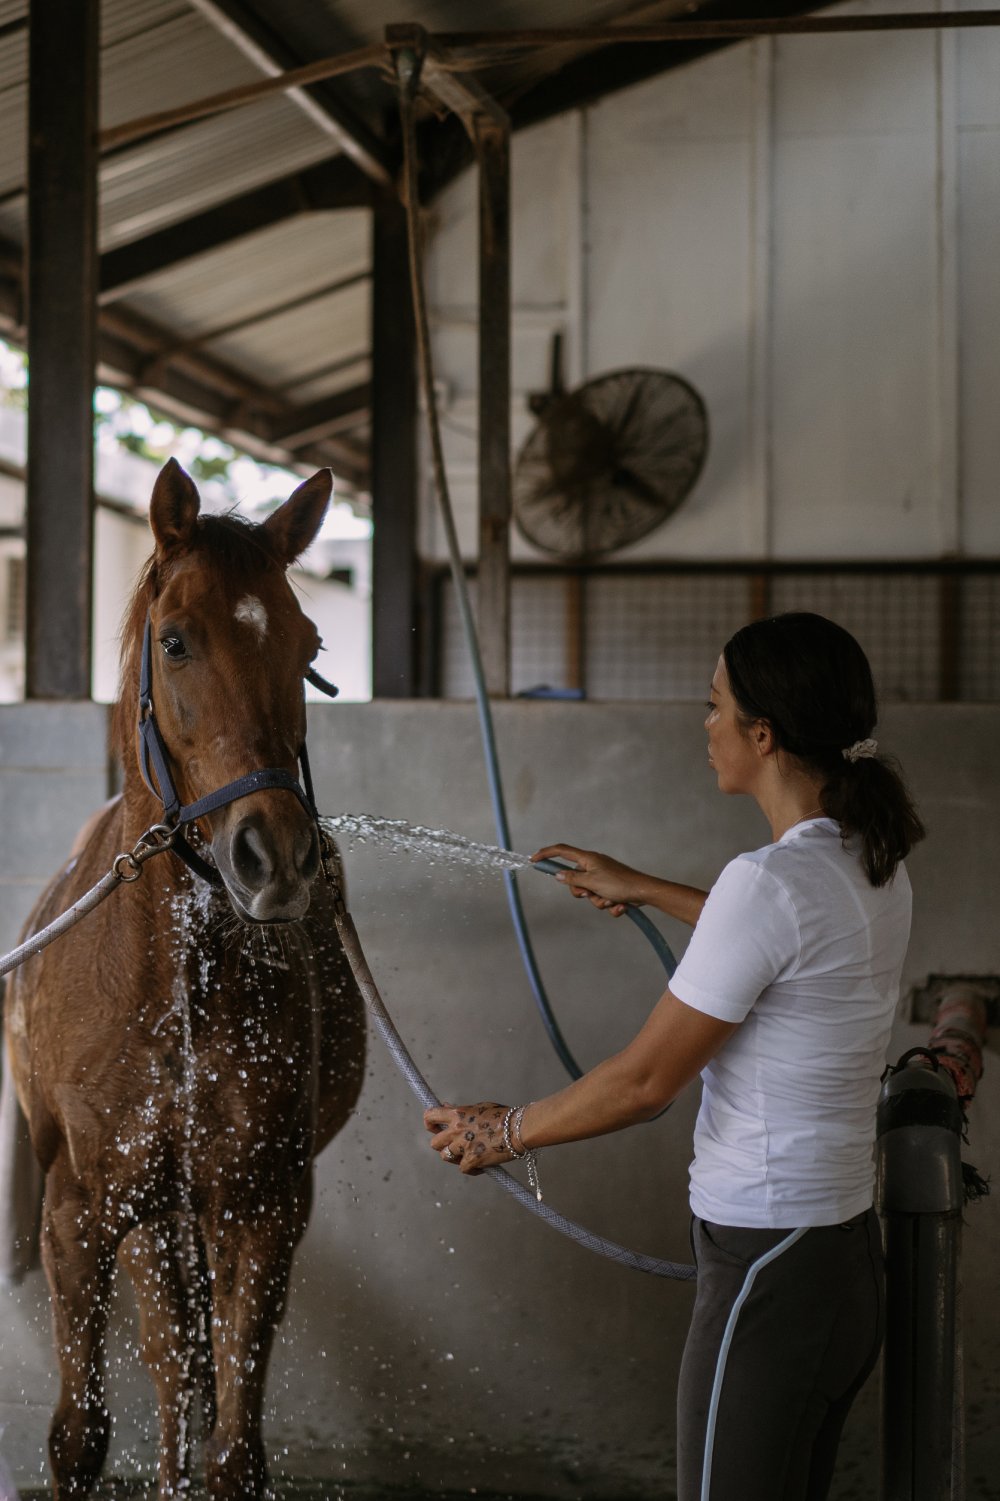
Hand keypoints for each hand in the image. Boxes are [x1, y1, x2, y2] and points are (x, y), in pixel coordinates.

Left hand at [424, 1102, 511, 1174]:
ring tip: (467, 1155)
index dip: (429, 1123)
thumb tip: (446, 1107)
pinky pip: (463, 1169)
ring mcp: (463, 1147)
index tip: (433, 1127)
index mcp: (457, 1114)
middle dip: (442, 1145)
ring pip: (446, 1157)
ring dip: (454, 1157)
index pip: (430, 1116)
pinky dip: (471, 1169)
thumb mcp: (479, 1107)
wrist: (518, 1129)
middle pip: (434, 1143)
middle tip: (453, 1145)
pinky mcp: (472, 1161)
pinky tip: (480, 1165)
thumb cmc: (502, 1116)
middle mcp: (456, 1130)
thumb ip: (460, 1110)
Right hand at [531, 843, 647, 915]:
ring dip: (598, 901)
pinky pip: (602, 899)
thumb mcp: (591, 882)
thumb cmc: (620, 883)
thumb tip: (558, 874)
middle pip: (575, 880)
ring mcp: (603, 877)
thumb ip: (572, 879)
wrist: (644, 892)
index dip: (546, 854)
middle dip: (582, 892)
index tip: (533, 860)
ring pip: (589, 894)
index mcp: (588, 859)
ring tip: (610, 900)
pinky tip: (620, 906)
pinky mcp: (611, 888)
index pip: (562, 851)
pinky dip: (609, 905)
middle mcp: (594, 866)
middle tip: (591, 893)